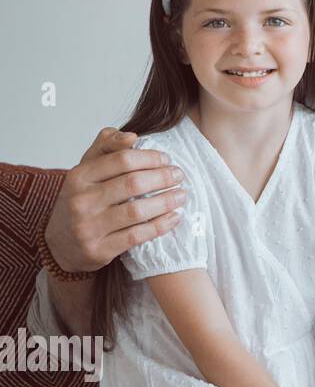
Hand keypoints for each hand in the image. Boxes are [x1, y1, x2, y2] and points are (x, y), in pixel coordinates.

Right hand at [45, 127, 186, 271]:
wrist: (61, 243)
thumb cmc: (82, 199)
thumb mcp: (86, 169)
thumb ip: (106, 146)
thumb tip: (131, 136)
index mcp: (78, 177)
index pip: (122, 160)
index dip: (150, 158)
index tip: (167, 159)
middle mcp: (80, 201)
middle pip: (132, 184)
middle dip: (163, 178)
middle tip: (179, 175)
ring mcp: (88, 227)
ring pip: (137, 211)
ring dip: (166, 201)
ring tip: (181, 195)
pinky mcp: (98, 250)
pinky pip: (137, 236)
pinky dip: (160, 225)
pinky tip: (174, 217)